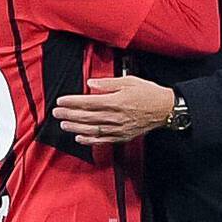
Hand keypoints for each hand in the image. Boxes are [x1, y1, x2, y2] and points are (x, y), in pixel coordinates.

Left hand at [53, 76, 175, 144]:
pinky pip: (103, 140)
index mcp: (117, 101)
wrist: (165, 109)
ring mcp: (119, 128)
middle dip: (69, 115)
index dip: (72, 102)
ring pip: (92, 130)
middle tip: (56, 113)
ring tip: (63, 125)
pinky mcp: (122, 136)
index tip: (61, 101)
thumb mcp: (129, 81)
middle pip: (87, 117)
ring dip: (75, 128)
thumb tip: (90, 84)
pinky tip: (79, 138)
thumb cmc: (148, 93)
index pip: (89, 102)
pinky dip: (89, 140)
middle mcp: (116, 116)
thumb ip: (108, 83)